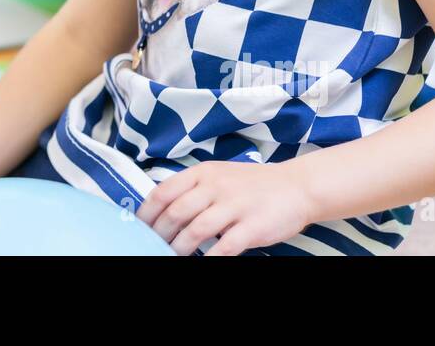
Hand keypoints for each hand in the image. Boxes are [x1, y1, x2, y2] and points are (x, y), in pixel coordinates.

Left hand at [136, 160, 316, 255]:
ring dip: (179, 248)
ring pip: (195, 230)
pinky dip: (208, 258)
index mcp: (203, 172)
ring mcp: (234, 205)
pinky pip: (224, 247)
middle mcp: (215, 186)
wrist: (296, 186)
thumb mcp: (219, 175)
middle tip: (152, 246)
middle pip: (176, 213)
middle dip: (159, 234)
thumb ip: (193, 187)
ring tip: (172, 255)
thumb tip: (162, 208)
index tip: (138, 228)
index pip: (164, 191)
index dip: (146, 213)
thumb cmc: (253, 185)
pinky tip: (201, 262)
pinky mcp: (252, 226)